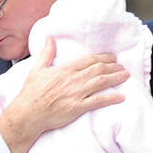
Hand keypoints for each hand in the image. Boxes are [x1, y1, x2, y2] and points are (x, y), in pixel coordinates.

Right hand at [0, 37, 127, 152]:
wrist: (27, 114)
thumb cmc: (31, 93)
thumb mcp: (37, 69)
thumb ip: (46, 53)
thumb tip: (49, 38)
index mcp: (65, 69)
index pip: (89, 60)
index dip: (103, 58)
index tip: (111, 58)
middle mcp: (74, 79)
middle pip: (99, 69)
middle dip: (113, 66)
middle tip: (122, 66)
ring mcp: (77, 94)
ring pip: (101, 82)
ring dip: (116, 78)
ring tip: (125, 76)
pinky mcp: (77, 108)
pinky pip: (98, 101)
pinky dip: (111, 98)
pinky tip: (121, 97)